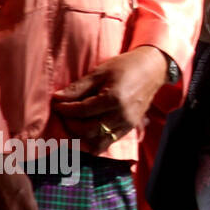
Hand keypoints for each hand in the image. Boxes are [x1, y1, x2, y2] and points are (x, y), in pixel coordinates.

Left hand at [52, 45, 167, 152]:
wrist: (153, 69)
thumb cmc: (126, 66)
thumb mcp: (100, 72)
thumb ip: (78, 88)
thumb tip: (57, 98)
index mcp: (114, 98)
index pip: (81, 111)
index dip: (64, 109)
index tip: (56, 104)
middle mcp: (122, 114)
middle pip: (87, 130)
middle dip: (70, 124)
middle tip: (64, 114)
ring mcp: (127, 123)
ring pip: (96, 141)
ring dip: (80, 135)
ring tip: (74, 123)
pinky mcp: (129, 128)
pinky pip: (107, 143)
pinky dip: (93, 141)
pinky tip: (86, 131)